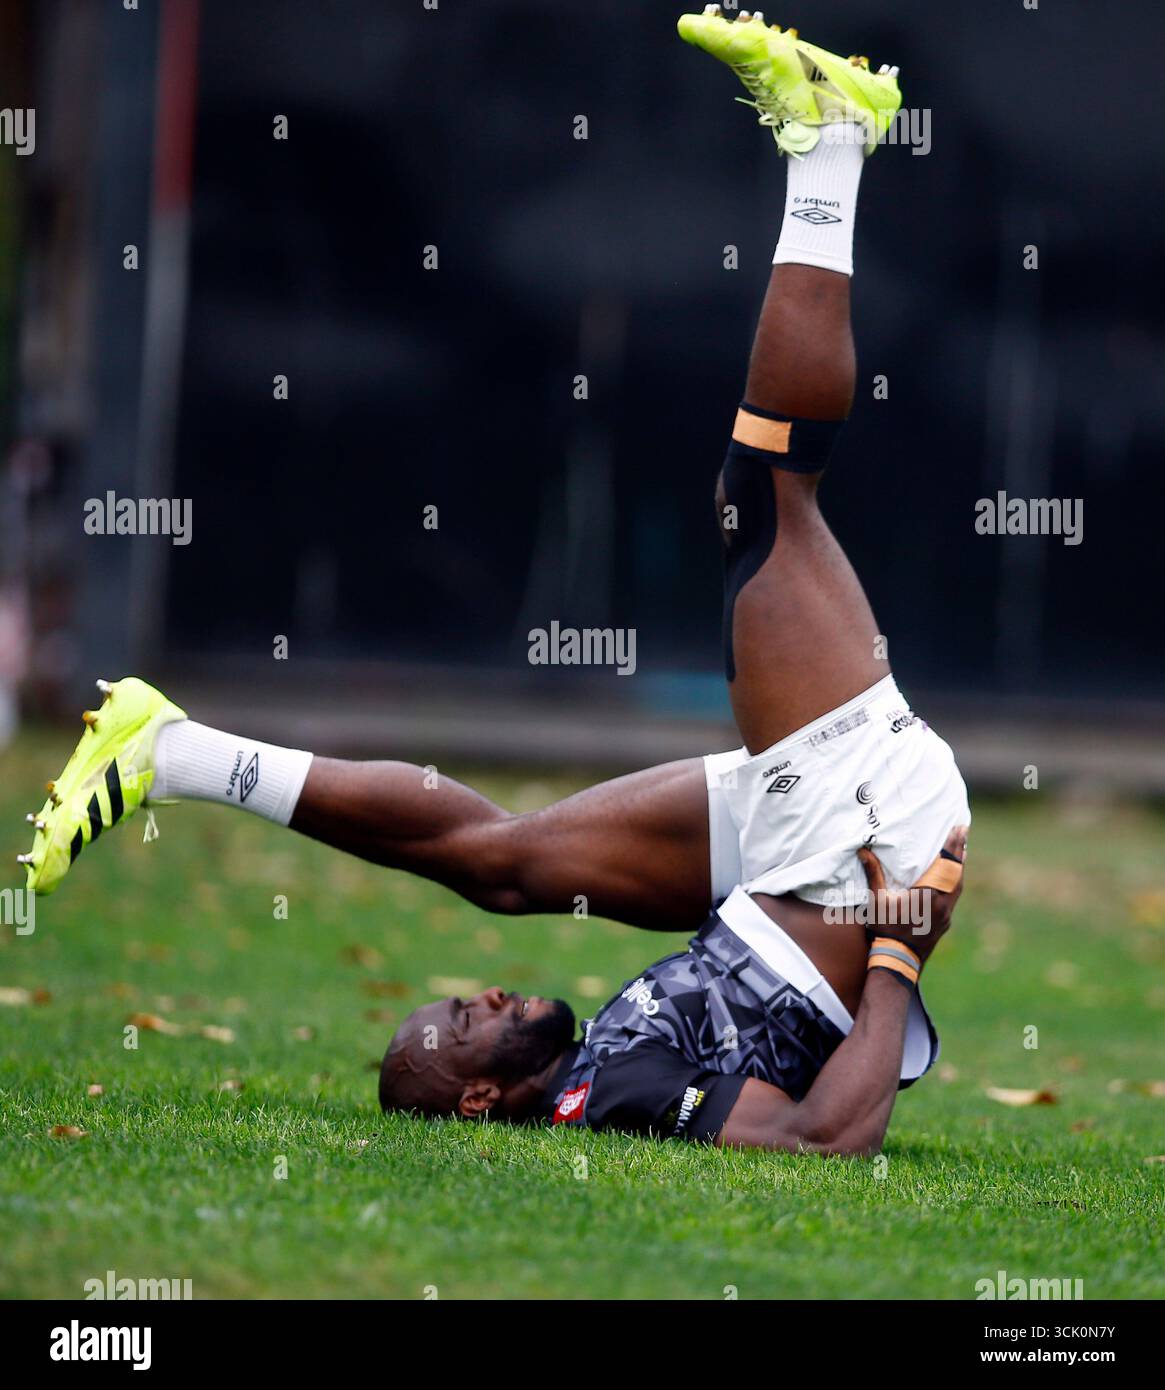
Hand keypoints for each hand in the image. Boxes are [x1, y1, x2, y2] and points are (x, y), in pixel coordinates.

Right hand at [857, 824, 967, 965]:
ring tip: (961, 851)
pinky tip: (951, 879)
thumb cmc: (885, 929)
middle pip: (956, 873)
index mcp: (928, 895)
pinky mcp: (945, 923)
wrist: (897, 960)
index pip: (946, 865)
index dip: (953, 846)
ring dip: (959, 867)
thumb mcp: (877, 901)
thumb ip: (873, 874)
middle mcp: (943, 904)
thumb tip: (863, 850)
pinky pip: (954, 897)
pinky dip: (955, 883)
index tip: (960, 829)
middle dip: (959, 852)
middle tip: (963, 833)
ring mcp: (946, 915)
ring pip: (958, 886)